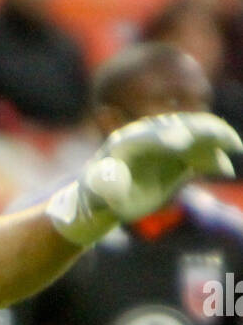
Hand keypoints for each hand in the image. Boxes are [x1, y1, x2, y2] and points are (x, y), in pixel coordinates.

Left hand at [47, 112, 242, 246]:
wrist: (106, 197)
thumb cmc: (97, 195)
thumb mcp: (95, 193)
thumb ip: (105, 185)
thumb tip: (113, 182)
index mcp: (126, 142)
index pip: (148, 135)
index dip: (163, 138)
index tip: (180, 144)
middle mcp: (150, 138)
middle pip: (179, 127)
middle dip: (201, 131)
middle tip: (221, 139)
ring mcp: (167, 146)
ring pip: (196, 137)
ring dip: (216, 141)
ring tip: (233, 148)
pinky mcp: (179, 159)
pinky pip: (200, 156)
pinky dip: (214, 160)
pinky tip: (224, 170)